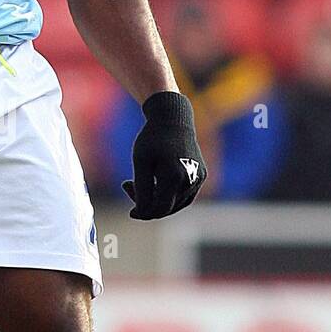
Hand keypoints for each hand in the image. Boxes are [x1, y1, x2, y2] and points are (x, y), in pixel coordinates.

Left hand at [122, 91, 205, 219]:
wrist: (174, 119)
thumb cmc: (152, 139)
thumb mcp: (140, 162)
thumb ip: (141, 188)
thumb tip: (141, 212)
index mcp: (174, 177)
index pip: (157, 208)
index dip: (142, 212)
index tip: (130, 210)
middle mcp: (190, 181)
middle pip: (166, 208)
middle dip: (146, 204)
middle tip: (129, 186)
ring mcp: (198, 180)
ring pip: (175, 203)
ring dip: (157, 199)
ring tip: (140, 181)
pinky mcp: (201, 176)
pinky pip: (184, 195)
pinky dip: (169, 195)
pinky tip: (155, 183)